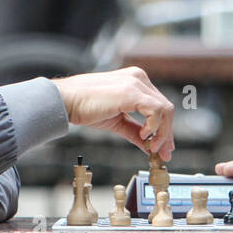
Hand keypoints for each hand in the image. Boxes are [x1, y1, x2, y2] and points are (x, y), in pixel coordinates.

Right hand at [53, 66, 174, 159]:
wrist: (65, 100)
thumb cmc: (85, 107)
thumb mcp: (117, 121)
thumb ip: (135, 131)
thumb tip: (149, 146)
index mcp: (136, 81)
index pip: (160, 106)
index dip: (164, 129)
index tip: (163, 148)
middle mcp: (139, 78)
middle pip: (166, 108)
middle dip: (167, 134)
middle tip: (164, 153)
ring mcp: (136, 83)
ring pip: (165, 109)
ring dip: (162, 133)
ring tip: (152, 147)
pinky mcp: (131, 92)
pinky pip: (155, 110)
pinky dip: (154, 127)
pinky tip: (144, 136)